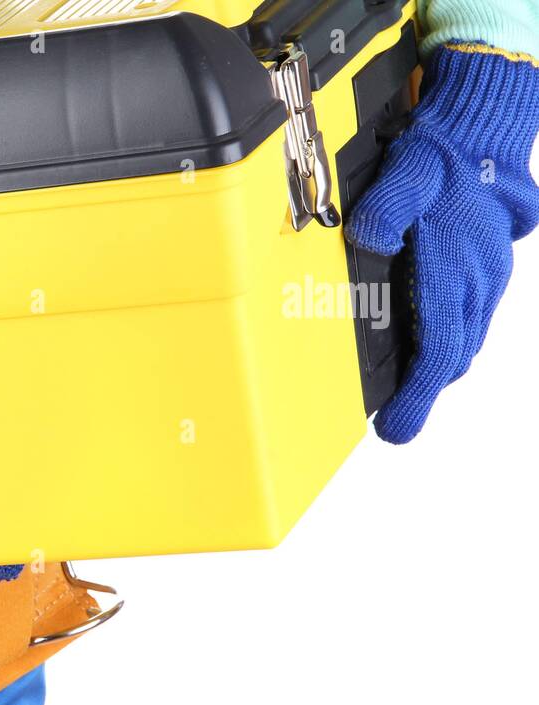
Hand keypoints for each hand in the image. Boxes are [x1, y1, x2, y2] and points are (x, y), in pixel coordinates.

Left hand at [345, 45, 538, 442]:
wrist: (484, 127)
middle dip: (423, 393)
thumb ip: (384, 208)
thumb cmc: (442, 153)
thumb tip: (368, 238)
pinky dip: (448, 343)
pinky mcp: (486, 272)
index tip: (396, 428)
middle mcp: (477, 283)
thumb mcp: (404, 173)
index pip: (438, 350)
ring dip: (436, 370)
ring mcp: (486, 279)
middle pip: (451, 358)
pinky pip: (468, 320)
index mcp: (455, 270)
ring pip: (462, 342)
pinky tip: (426, 347)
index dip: (416, 395)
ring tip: (406, 394)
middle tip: (395, 422)